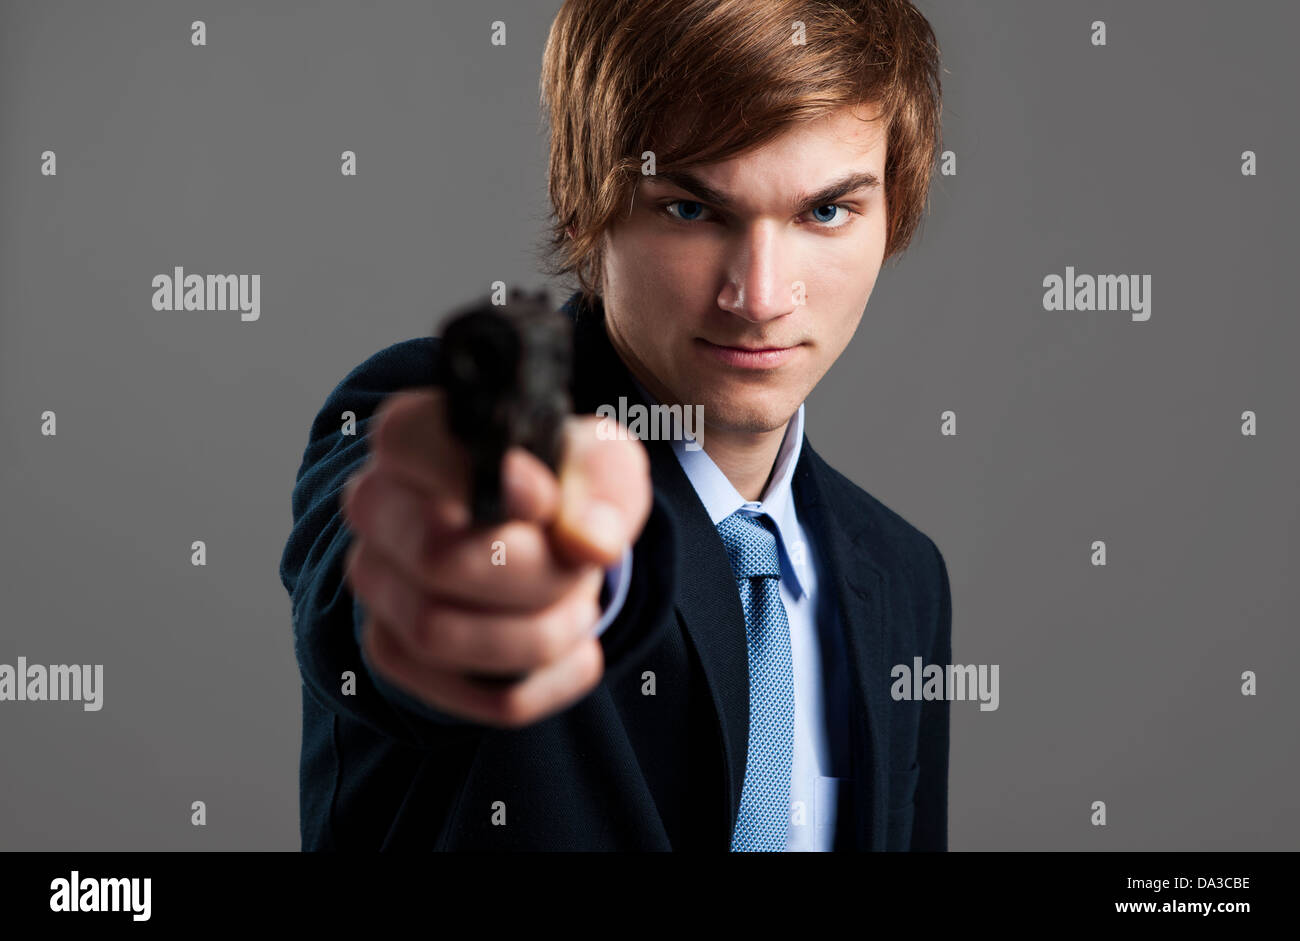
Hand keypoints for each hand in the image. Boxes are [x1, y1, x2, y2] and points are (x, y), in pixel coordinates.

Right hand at [341, 388, 650, 728]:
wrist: (551, 532)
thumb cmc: (567, 483)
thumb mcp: (601, 463)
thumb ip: (601, 491)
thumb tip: (585, 541)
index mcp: (412, 438)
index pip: (422, 461)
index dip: (500, 492)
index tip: (550, 503)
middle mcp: (374, 505)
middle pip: (439, 559)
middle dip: (536, 574)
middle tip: (578, 565)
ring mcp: (376, 583)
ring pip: (442, 635)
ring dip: (542, 632)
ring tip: (579, 605)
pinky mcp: (394, 650)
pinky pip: (470, 694)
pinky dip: (544, 681)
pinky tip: (575, 652)